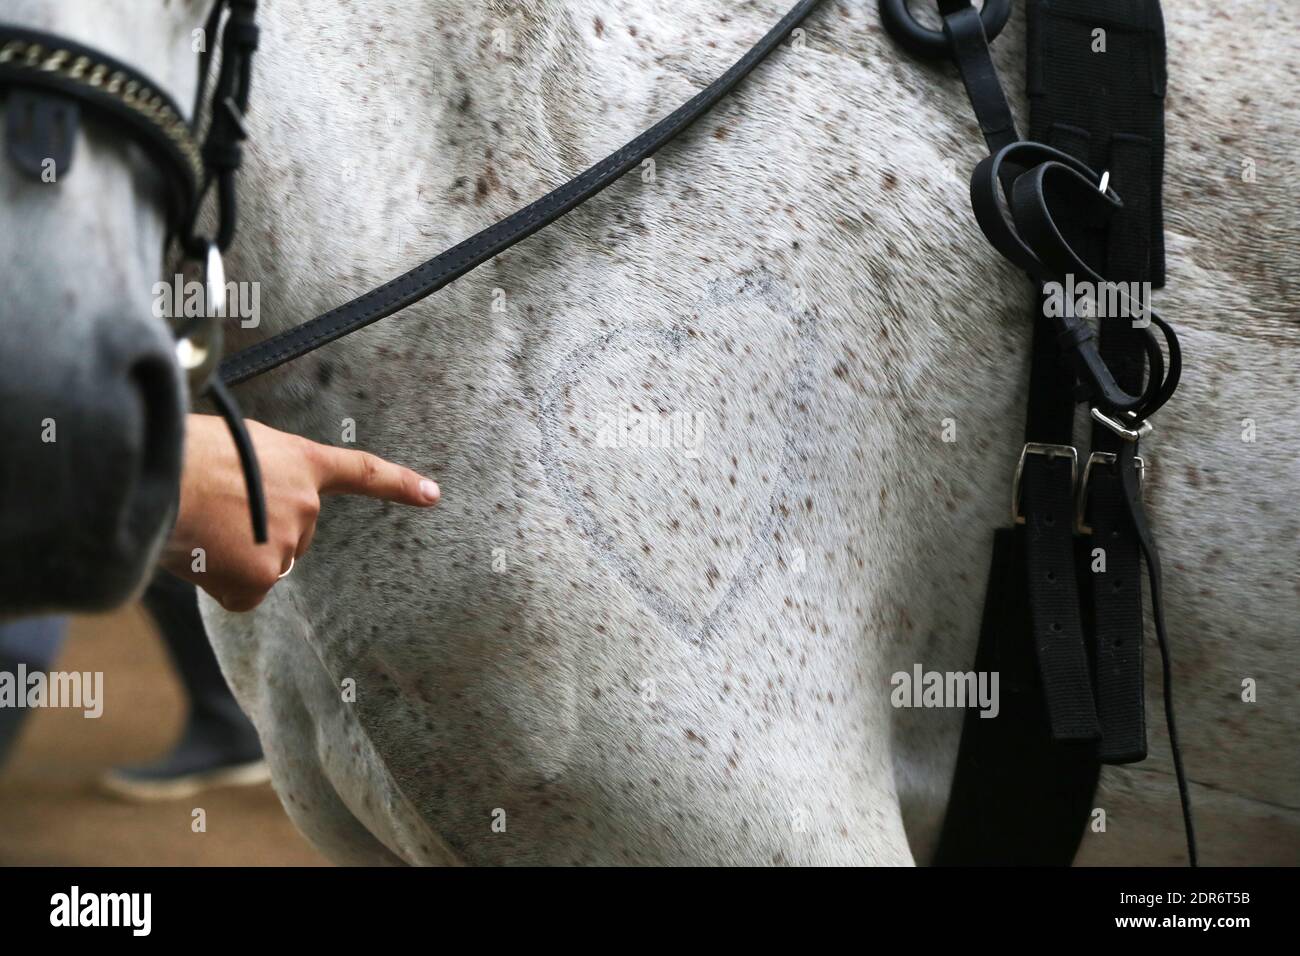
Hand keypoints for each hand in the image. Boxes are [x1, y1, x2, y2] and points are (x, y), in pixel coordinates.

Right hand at [161, 414, 439, 611]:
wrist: (160, 476)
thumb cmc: (183, 454)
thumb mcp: (236, 447)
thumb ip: (264, 475)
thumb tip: (248, 512)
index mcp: (301, 463)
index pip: (362, 472)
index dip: (399, 483)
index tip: (433, 493)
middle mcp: (307, 504)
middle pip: (289, 536)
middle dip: (254, 533)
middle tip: (212, 512)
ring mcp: (289, 542)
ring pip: (262, 565)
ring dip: (232, 556)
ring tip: (199, 526)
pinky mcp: (264, 576)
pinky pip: (244, 593)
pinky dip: (221, 583)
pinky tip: (200, 556)